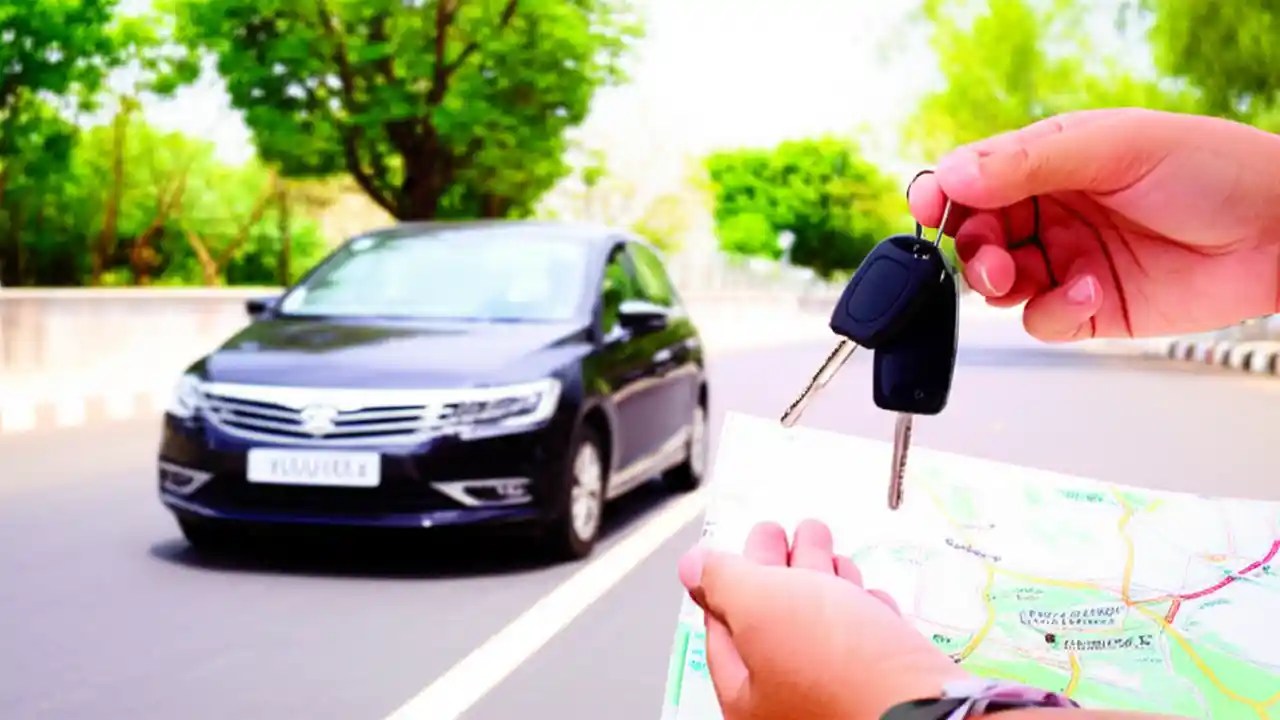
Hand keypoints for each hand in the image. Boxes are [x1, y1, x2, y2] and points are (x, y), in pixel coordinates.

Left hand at [677, 520, 968, 719]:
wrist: (932, 715)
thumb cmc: (839, 667)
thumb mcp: (763, 608)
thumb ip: (724, 582)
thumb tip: (692, 565)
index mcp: (748, 698)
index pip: (725, 629)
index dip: (731, 576)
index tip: (745, 540)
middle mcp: (791, 708)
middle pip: (776, 626)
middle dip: (779, 570)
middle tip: (784, 529)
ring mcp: (841, 703)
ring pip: (824, 633)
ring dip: (821, 582)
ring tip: (826, 546)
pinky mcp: (888, 696)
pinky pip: (868, 650)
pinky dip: (863, 614)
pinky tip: (868, 596)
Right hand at [908, 108, 1279, 341]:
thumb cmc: (1214, 169)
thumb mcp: (1114, 147)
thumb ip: (1028, 162)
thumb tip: (954, 175)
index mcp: (1052, 163)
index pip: (977, 177)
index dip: (946, 192)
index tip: (929, 203)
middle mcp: (1055, 213)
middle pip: (978, 235)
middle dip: (971, 246)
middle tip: (985, 253)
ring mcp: (1070, 261)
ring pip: (999, 283)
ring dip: (997, 282)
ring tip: (1017, 276)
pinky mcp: (1091, 309)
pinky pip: (1041, 320)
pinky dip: (1052, 311)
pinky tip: (1088, 292)